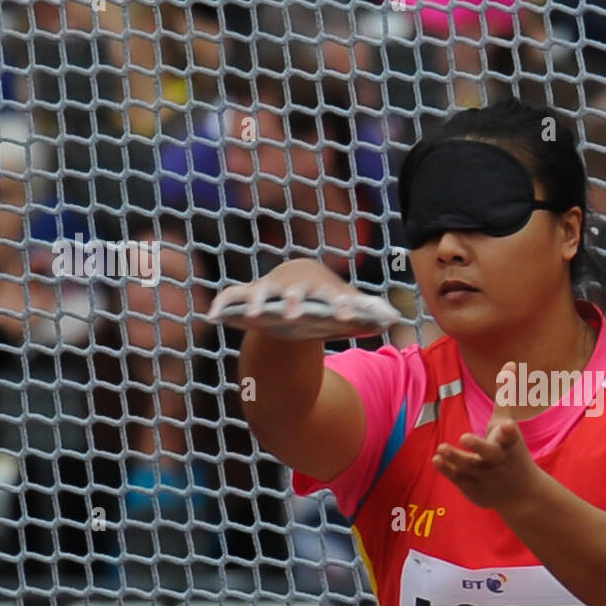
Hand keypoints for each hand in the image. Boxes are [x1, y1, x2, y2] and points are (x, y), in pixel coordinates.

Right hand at [206, 258, 399, 341]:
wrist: (299, 289)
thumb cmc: (327, 301)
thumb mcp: (347, 307)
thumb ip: (369, 312)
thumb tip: (394, 317)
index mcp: (322, 288)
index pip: (334, 297)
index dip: (341, 308)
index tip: (348, 320)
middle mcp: (293, 285)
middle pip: (293, 292)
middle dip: (292, 302)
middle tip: (293, 314)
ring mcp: (268, 289)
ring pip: (260, 293)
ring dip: (255, 302)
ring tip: (252, 315)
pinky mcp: (246, 295)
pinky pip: (230, 297)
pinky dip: (220, 305)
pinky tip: (211, 316)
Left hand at [432, 362, 541, 510]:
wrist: (522, 493)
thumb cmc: (511, 450)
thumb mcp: (508, 424)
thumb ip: (505, 395)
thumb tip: (509, 363)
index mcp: (509, 444)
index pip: (511, 437)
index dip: (509, 432)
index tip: (508, 425)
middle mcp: (499, 461)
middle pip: (490, 454)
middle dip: (479, 446)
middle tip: (464, 436)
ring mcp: (487, 477)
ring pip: (470, 467)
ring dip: (456, 458)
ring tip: (441, 448)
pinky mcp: (475, 488)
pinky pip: (460, 479)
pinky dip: (448, 470)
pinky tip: (437, 459)